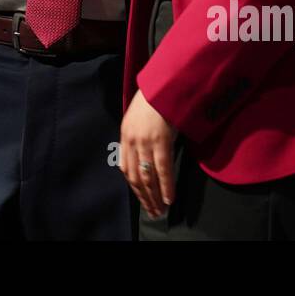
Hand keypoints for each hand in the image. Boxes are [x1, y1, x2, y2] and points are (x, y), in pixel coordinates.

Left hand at [120, 90, 176, 218]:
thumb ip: (139, 137)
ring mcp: (146, 141)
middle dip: (144, 197)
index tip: (143, 200)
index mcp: (125, 135)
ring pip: (148, 176)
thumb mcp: (138, 118)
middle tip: (153, 212)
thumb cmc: (154, 100)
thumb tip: (145, 157)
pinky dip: (166, 186)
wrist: (162, 83)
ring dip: (154, 196)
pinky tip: (169, 198)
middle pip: (135, 177)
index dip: (135, 188)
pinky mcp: (160, 140)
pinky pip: (162, 168)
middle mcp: (132, 140)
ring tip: (160, 210)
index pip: (126, 169)